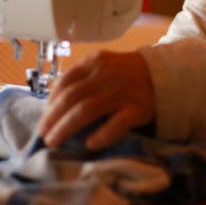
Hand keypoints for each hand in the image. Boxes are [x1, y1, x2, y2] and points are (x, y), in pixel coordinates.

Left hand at [37, 50, 154, 149]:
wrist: (162, 75)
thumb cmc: (125, 74)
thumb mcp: (102, 66)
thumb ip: (81, 78)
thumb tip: (53, 105)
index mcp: (95, 61)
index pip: (65, 81)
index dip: (50, 101)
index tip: (44, 116)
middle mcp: (106, 74)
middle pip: (72, 98)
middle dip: (53, 118)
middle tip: (43, 135)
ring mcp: (122, 91)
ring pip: (86, 110)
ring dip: (66, 128)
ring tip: (54, 142)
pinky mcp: (138, 108)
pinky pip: (116, 123)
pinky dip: (102, 135)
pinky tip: (90, 143)